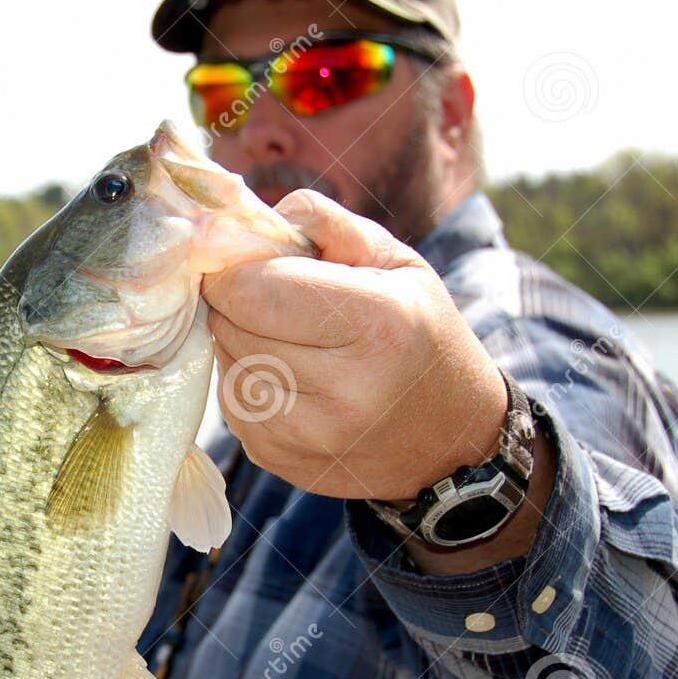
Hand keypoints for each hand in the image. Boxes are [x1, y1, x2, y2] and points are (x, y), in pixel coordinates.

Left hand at [201, 189, 507, 501]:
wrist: (450, 437)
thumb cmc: (420, 333)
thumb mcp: (394, 261)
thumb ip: (324, 223)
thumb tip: (241, 218)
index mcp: (376, 324)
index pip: (253, 288)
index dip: (234, 267)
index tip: (243, 258)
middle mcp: (343, 389)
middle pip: (232, 325)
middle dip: (238, 301)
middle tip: (273, 295)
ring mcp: (309, 435)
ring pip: (227, 365)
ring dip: (241, 342)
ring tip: (290, 338)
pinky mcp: (279, 460)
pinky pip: (232, 404)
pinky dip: (248, 381)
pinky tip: (290, 377)